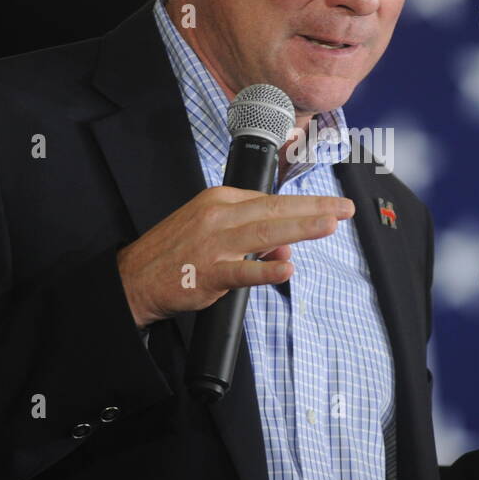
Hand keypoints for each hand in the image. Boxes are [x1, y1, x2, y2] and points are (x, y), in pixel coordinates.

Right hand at [115, 187, 354, 327]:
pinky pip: (240, 271)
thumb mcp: (214, 234)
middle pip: (274, 209)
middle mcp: (218, 216)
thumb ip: (253, 240)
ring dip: (300, 228)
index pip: (271, 200)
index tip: (332, 206)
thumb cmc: (175, 254)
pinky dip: (264, 269)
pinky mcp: (206, 273)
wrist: (133, 279)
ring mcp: (212, 244)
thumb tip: (287, 247)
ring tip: (329, 225)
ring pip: (264, 232)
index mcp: (221, 201)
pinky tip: (286, 268)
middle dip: (314, 209)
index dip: (305, 204)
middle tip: (345, 209)